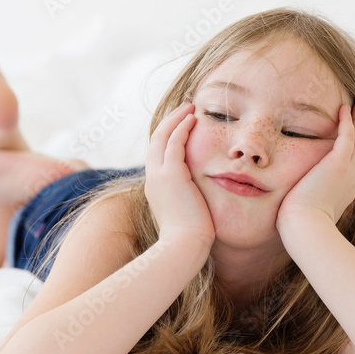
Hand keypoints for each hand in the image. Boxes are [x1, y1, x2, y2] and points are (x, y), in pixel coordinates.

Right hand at [144, 102, 215, 245]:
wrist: (184, 246)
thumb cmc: (190, 238)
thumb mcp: (187, 214)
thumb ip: (190, 201)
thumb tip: (202, 200)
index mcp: (155, 187)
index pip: (158, 154)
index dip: (169, 136)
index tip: (182, 125)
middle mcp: (152, 178)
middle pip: (156, 140)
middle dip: (170, 121)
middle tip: (186, 108)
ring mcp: (159, 175)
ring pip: (163, 136)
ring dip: (176, 118)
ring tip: (191, 107)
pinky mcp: (170, 174)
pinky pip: (174, 142)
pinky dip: (182, 127)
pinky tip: (194, 118)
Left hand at [276, 102, 354, 229]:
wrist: (305, 227)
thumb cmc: (303, 224)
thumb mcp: (314, 209)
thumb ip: (315, 200)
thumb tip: (303, 201)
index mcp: (349, 188)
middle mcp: (354, 178)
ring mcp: (348, 170)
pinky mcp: (338, 163)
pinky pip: (348, 136)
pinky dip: (348, 121)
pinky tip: (344, 108)